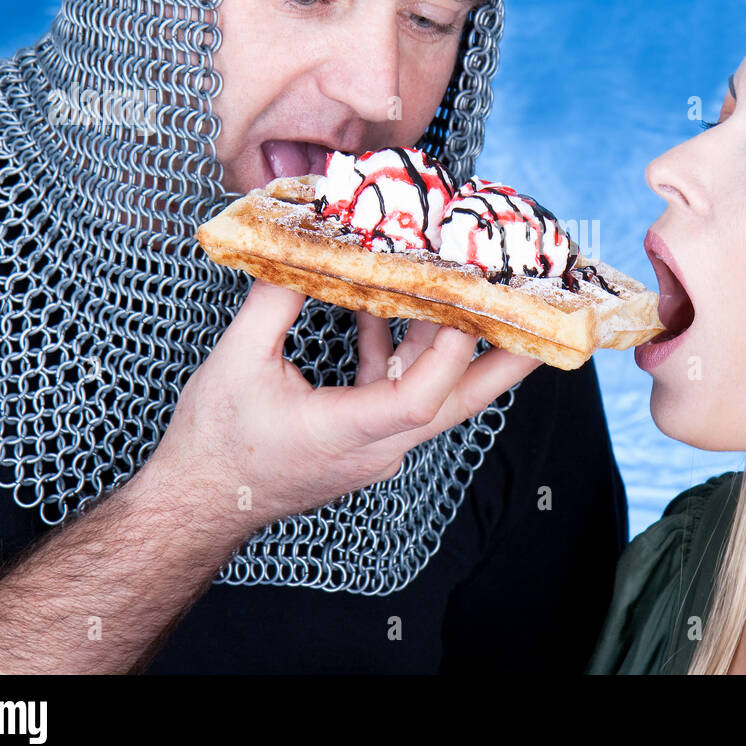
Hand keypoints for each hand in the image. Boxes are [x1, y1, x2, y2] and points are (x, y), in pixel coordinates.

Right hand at [148, 279, 541, 536]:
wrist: (198, 501)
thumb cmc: (214, 445)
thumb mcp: (237, 362)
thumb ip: (274, 299)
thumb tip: (303, 245)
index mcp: (348, 434)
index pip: (422, 398)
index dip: (450, 352)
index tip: (463, 305)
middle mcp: (378, 446)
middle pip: (458, 402)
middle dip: (506, 362)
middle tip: (547, 325)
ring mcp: (376, 445)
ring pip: (435, 393)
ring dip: (455, 343)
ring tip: (483, 295)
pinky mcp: (365, 438)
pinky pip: (399, 389)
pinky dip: (400, 348)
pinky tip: (386, 307)